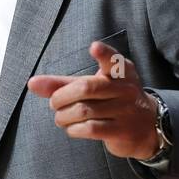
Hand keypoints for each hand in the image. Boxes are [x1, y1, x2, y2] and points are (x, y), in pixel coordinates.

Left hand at [26, 41, 159, 160]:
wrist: (147, 127)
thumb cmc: (112, 101)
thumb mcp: (93, 87)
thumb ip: (63, 84)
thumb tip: (32, 83)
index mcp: (120, 72)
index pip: (113, 60)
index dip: (104, 54)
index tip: (94, 47)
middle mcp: (125, 89)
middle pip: (86, 88)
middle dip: (61, 97)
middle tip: (54, 103)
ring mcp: (126, 110)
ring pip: (85, 110)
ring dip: (64, 116)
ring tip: (61, 118)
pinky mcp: (122, 131)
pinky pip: (91, 128)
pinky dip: (74, 129)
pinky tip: (72, 128)